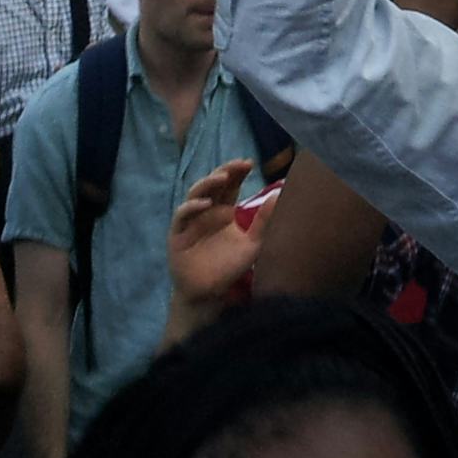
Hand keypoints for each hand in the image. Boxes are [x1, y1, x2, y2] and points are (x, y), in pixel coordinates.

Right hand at [165, 159, 266, 314]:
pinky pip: (182, 216)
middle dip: (225, 172)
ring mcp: (190, 221)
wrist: (208, 294)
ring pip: (195, 194)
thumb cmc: (229, 267)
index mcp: (223, 210)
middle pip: (213, 185)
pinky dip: (191, 207)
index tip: (250, 163)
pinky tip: (204, 203)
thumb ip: (264, 221)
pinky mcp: (177, 235)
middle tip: (239, 164)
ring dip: (208, 184)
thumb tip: (280, 194)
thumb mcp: (252, 243)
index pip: (230, 186)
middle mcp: (206, 212)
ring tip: (222, 177)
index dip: (237, 173)